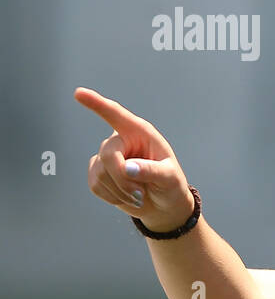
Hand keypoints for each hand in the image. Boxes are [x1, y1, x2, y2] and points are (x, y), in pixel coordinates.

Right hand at [75, 86, 194, 230]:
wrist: (162, 204)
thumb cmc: (170, 186)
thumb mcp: (170, 178)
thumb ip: (152, 171)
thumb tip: (127, 168)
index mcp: (140, 132)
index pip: (116, 115)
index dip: (97, 104)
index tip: (79, 93)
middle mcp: (121, 140)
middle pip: (108, 155)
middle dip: (122, 179)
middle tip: (140, 194)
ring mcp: (107, 155)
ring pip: (100, 173)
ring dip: (120, 191)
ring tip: (139, 195)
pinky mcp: (98, 172)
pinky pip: (95, 184)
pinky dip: (113, 196)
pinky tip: (126, 196)